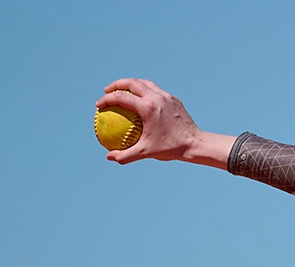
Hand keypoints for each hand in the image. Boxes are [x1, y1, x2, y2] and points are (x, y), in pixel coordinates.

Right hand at [95, 78, 222, 165]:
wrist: (196, 144)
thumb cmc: (171, 149)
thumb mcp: (146, 153)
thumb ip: (126, 155)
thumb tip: (109, 157)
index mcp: (148, 108)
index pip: (121, 97)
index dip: (106, 99)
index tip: (99, 105)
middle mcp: (157, 98)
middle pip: (132, 82)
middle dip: (117, 84)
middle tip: (107, 91)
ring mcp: (167, 96)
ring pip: (145, 83)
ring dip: (131, 84)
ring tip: (123, 91)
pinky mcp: (174, 99)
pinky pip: (156, 90)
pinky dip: (145, 91)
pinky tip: (141, 101)